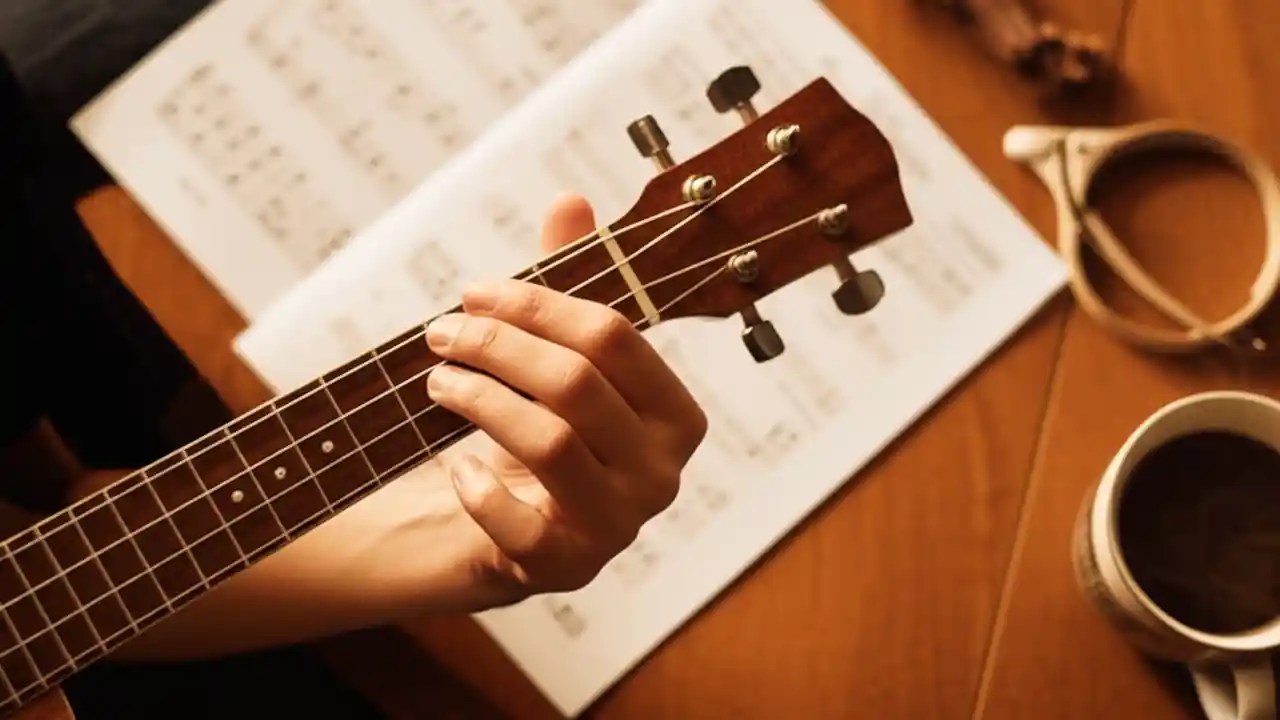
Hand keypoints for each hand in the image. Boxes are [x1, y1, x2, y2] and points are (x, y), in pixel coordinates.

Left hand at [424, 193, 706, 604]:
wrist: (511, 530)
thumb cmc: (544, 430)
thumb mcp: (556, 358)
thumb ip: (569, 285)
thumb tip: (571, 201)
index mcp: (676, 414)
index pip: (613, 336)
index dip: (537, 303)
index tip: (475, 291)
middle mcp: (662, 473)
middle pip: (576, 383)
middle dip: (497, 346)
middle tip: (442, 332)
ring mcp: (619, 526)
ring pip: (548, 442)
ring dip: (478, 399)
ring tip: (436, 381)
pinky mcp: (567, 567)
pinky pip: (521, 523)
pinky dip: (479, 488)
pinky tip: (455, 464)